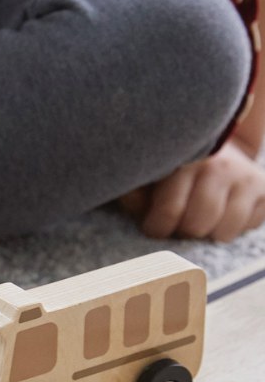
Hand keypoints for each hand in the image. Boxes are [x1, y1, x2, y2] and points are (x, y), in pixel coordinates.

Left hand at [120, 139, 264, 241]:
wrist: (215, 147)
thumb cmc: (170, 171)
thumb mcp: (146, 176)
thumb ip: (134, 194)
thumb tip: (141, 212)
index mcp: (184, 160)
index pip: (169, 212)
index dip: (156, 228)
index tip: (153, 226)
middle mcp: (219, 166)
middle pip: (197, 225)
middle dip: (183, 232)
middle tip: (178, 223)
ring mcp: (246, 177)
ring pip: (224, 232)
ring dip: (208, 233)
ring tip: (199, 220)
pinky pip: (247, 227)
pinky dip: (232, 228)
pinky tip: (222, 213)